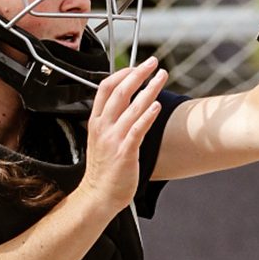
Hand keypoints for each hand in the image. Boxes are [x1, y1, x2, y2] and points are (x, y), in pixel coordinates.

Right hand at [77, 57, 166, 215]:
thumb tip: (127, 104)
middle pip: (120, 91)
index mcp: (96, 122)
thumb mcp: (100, 139)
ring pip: (132, 107)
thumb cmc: (103, 170)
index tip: (136, 67)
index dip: (122, 74)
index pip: (106, 88)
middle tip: (153, 63)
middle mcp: (104, 127)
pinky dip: (147, 116)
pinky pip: (137, 129)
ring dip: (149, 89)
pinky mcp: (125, 152)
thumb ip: (111, 121)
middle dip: (138, 73)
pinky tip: (157, 106)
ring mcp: (114, 139)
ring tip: (162, 78)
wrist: (98, 195)